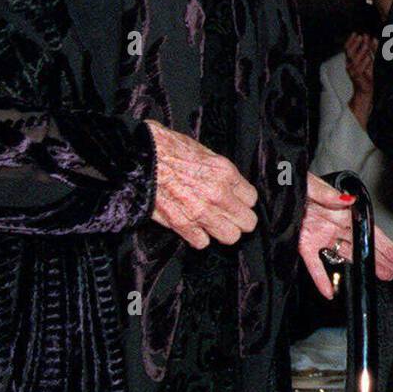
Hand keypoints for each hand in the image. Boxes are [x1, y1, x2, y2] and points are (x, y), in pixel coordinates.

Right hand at [145, 119, 256, 249]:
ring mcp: (200, 211)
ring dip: (222, 231)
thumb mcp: (203, 152)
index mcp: (225, 173)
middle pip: (247, 222)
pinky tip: (192, 226)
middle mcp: (217, 194)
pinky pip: (202, 243)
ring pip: (230, 236)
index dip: (242, 201)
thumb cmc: (167, 149)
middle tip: (228, 216)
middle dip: (239, 220)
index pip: (251, 199)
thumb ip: (220, 173)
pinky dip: (198, 237)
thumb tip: (229, 185)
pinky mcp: (181, 223)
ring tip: (212, 224)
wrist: (140, 156)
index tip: (235, 201)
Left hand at [298, 171, 392, 297]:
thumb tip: (348, 200)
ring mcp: (319, 236)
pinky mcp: (303, 245)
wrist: (269, 188)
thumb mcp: (310, 183)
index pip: (365, 227)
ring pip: (345, 255)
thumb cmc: (291, 181)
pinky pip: (315, 264)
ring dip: (361, 267)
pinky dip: (321, 279)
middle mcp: (332, 224)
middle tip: (392, 271)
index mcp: (337, 208)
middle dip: (378, 257)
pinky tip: (330, 291)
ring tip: (378, 278)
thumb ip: (328, 194)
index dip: (381, 241)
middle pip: (360, 244)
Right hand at [344, 33, 376, 101]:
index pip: (347, 48)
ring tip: (367, 46)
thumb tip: (373, 38)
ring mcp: (352, 71)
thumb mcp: (370, 60)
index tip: (356, 33)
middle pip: (349, 52)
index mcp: (350, 60)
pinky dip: (364, 62)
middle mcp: (349, 64)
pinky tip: (369, 58)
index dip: (351, 40)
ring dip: (361, 51)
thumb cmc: (367, 75)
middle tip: (362, 36)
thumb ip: (371, 50)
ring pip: (354, 59)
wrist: (365, 90)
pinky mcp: (356, 77)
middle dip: (356, 43)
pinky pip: (359, 68)